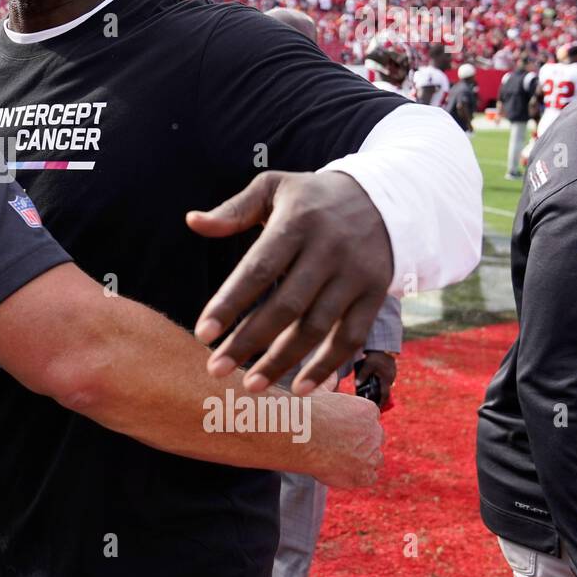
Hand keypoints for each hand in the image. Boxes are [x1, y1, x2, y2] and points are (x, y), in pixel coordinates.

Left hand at [187, 170, 392, 394]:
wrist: (384, 198)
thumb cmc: (312, 198)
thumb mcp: (274, 188)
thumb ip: (233, 210)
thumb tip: (193, 221)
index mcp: (296, 223)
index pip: (258, 269)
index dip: (230, 303)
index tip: (203, 333)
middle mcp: (328, 251)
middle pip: (285, 306)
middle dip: (249, 342)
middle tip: (215, 369)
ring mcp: (354, 275)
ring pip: (317, 328)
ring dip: (283, 361)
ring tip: (251, 386)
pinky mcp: (375, 294)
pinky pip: (351, 337)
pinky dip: (328, 366)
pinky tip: (301, 388)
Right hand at [307, 391, 383, 488]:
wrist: (299, 435)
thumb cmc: (305, 412)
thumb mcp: (319, 391)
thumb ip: (329, 382)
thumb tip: (330, 372)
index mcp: (368, 410)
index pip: (370, 419)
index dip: (355, 425)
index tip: (340, 429)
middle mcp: (375, 432)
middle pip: (375, 438)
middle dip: (361, 442)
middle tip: (337, 444)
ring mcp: (371, 454)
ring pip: (375, 459)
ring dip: (362, 460)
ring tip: (337, 458)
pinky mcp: (364, 475)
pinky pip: (370, 477)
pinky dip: (358, 476)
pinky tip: (339, 469)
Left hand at [355, 350, 396, 408]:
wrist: (383, 346)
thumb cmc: (375, 356)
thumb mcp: (367, 366)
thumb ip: (362, 375)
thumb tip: (357, 384)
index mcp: (386, 379)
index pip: (385, 395)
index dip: (381, 403)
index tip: (378, 409)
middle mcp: (391, 378)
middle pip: (385, 392)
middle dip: (380, 398)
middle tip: (373, 403)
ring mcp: (392, 374)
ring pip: (386, 386)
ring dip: (380, 390)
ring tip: (372, 394)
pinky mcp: (391, 371)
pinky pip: (386, 380)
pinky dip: (381, 383)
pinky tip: (374, 383)